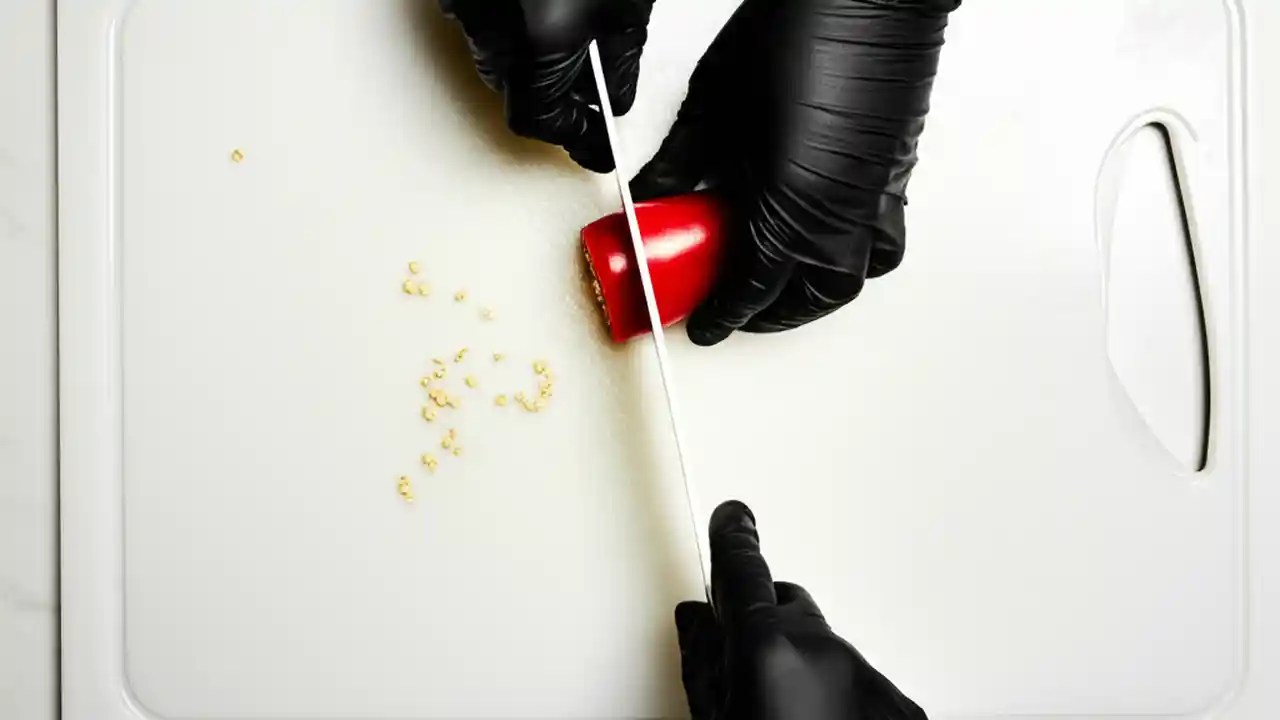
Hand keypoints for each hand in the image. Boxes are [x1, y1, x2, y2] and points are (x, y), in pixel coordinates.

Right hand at [440, 0, 654, 171]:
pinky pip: (484, 18)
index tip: (596, 147)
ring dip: (533, 55)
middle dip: (555, 95)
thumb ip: (622, 58)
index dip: (573, 137)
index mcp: (537, 43)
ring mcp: (465, 4)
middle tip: (594, 93)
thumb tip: (615, 96)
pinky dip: (514, 20)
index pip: (541, 120)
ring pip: (497, 53)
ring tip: (571, 29)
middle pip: (516, 90)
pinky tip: (542, 2)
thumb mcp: (626, 4)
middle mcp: (491, 28)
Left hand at [631, 0, 958, 344]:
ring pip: (855, 274)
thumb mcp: (713, 108)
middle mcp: (843, 214)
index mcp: (793, 208)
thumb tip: (651, 195)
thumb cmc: (793, 36)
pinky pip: (881, 239)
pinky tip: (825, 237)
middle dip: (772, 315)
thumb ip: (678, 164)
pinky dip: (852, 255)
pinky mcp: (895, 172)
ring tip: (784, 285)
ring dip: (817, 292)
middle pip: (810, 295)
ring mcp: (877, 196)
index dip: (723, 314)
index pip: (753, 288)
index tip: (704, 325)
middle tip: (739, 310)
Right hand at [677, 501, 926, 719]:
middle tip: (750, 676)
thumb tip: (700, 628)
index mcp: (770, 652)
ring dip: (806, 671)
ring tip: (789, 717)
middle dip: (767, 632)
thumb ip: (704, 667)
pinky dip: (841, 696)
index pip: (743, 574)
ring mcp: (871, 680)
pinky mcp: (901, 705)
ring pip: (827, 651)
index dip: (734, 542)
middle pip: (787, 613)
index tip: (733, 518)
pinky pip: (861, 681)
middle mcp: (827, 654)